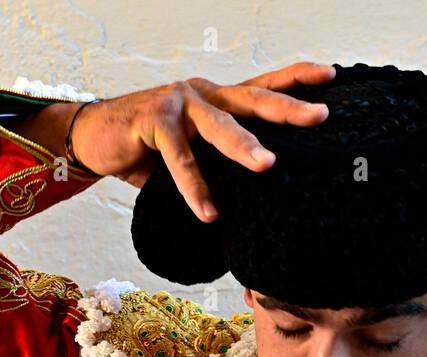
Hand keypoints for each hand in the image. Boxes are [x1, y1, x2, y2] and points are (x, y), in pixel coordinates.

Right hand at [72, 61, 336, 216]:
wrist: (96, 138)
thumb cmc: (150, 148)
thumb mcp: (194, 152)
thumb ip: (221, 164)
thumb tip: (261, 200)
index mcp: (218, 99)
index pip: (263, 86)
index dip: (296, 78)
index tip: (331, 75)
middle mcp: (203, 93)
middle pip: (253, 99)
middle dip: (289, 108)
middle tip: (320, 116)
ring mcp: (179, 103)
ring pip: (219, 125)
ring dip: (244, 146)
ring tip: (268, 165)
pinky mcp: (153, 120)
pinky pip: (179, 157)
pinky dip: (194, 187)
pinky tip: (208, 211)